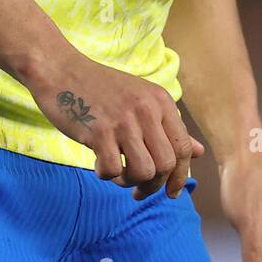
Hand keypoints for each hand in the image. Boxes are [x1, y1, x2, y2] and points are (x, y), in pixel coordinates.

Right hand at [27, 48, 204, 199]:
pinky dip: (106, 175)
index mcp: (161, 101)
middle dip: (154, 185)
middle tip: (137, 189)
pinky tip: (98, 164)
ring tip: (118, 174)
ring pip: (144, 171)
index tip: (170, 192)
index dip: (180, 176)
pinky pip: (113, 171)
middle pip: (166, 165)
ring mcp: (123, 121)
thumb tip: (200, 152)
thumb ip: (169, 126)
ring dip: (130, 182)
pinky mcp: (99, 131)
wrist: (61, 69)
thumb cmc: (100, 88)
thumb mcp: (141, 100)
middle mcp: (147, 110)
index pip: (184, 149)